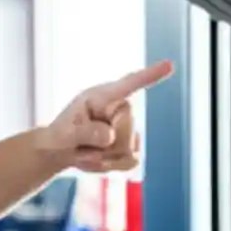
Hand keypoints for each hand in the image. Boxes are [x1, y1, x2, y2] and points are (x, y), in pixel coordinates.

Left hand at [38, 60, 174, 172]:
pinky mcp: (133, 148)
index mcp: (101, 96)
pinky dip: (109, 166)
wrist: (62, 151)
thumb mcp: (63, 133)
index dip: (149, 75)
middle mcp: (120, 109)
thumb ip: (84, 132)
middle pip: (127, 127)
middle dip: (102, 141)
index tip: (169, 64)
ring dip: (102, 156)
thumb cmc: (60, 134)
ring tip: (86, 150)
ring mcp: (130, 128)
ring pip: (128, 149)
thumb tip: (109, 136)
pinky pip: (129, 162)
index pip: (128, 84)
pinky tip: (96, 159)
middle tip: (82, 142)